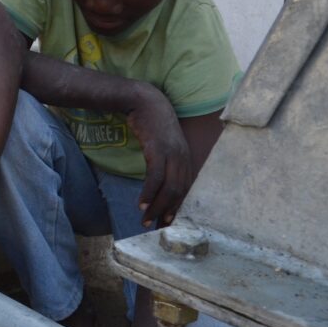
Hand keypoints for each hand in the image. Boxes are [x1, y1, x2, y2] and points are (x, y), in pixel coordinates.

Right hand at [126, 87, 192, 227]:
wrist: (146, 100)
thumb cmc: (153, 122)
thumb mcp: (164, 143)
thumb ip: (166, 160)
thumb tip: (158, 180)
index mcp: (186, 158)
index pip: (185, 188)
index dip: (177, 207)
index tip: (167, 221)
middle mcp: (183, 158)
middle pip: (179, 192)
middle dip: (167, 212)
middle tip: (155, 225)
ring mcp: (172, 154)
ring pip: (169, 188)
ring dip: (156, 207)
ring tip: (145, 219)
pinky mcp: (158, 150)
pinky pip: (155, 178)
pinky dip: (149, 193)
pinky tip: (141, 203)